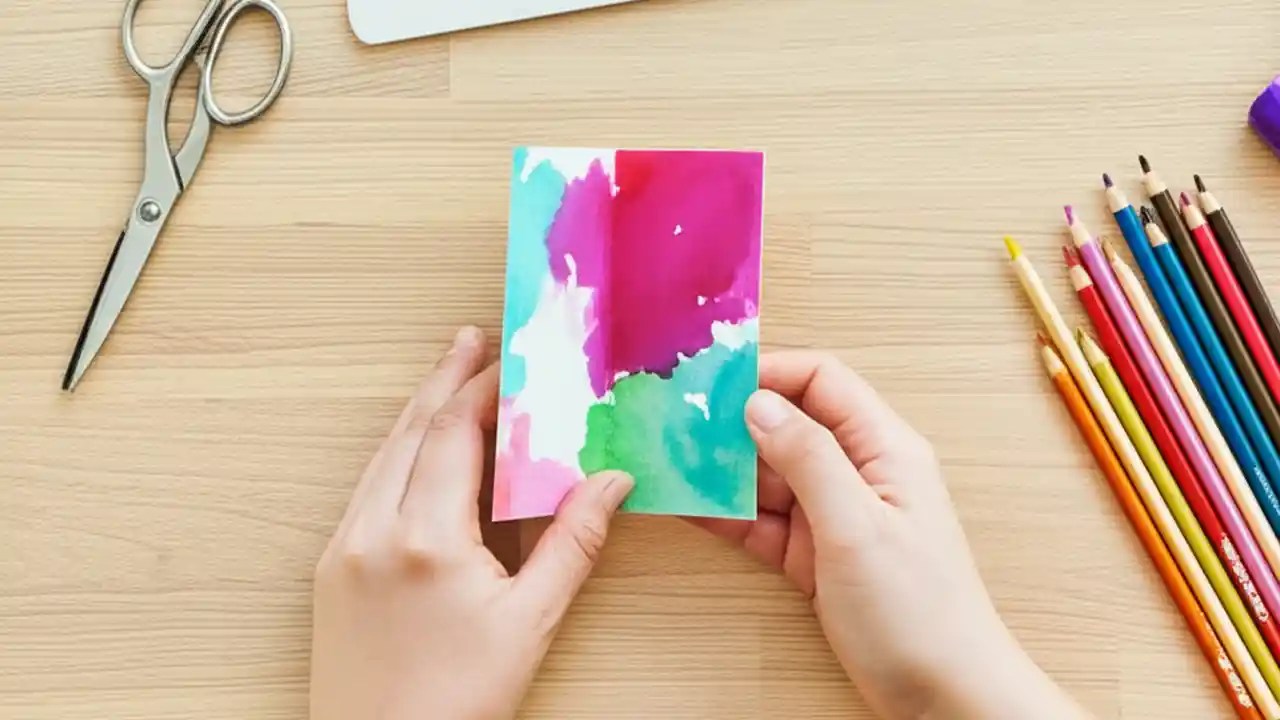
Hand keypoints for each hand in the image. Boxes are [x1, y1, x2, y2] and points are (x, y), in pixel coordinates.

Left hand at [309, 327, 633, 719]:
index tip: (508, 358)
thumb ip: (573, 544)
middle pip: (412, 430)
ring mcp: (344, 547)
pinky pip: (366, 488)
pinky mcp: (331, 568)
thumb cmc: (457, 702)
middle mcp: (374, 530)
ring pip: (383, 455)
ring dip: (418, 412)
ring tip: (446, 378)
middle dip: (444, 379)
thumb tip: (613, 480)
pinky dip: (396, 453)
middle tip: (471, 339)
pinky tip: (415, 449)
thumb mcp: (530, 625)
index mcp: (426, 538)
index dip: (483, 389)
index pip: (456, 434)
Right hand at [697, 351, 1087, 719]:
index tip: (710, 380)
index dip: (766, 372)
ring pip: (767, 473)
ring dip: (719, 468)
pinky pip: (761, 520)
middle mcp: (857, 472)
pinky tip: (686, 504)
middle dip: (730, 421)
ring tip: (666, 459)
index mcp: (883, 449)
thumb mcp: (857, 526)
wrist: (945, 696)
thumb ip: (808, 458)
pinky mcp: (814, 554)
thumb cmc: (920, 612)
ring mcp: (833, 514)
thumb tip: (758, 403)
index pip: (821, 381)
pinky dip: (725, 513)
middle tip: (673, 421)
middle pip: (786, 424)